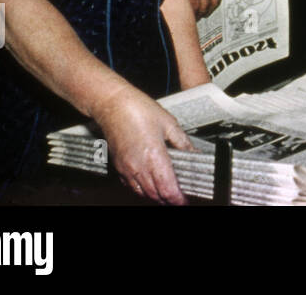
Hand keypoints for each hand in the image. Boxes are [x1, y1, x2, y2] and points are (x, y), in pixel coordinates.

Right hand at [92, 86, 195, 204]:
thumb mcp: (168, 123)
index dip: (178, 199)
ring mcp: (126, 168)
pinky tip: (150, 186)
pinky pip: (131, 187)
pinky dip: (143, 191)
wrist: (112, 105)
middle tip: (180, 198)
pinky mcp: (118, 167)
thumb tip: (193, 153)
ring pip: (143, 194)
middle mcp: (138, 166)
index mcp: (154, 156)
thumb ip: (182, 142)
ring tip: (168, 194)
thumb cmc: (138, 110)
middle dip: (169, 200)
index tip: (185, 200)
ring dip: (156, 197)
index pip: (167, 189)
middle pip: (156, 195)